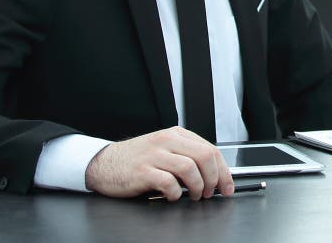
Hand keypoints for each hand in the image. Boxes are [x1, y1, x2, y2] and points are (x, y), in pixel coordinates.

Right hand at [84, 126, 233, 201]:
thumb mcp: (164, 149)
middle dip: (213, 179)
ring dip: (197, 187)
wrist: (105, 163)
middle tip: (208, 193)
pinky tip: (172, 196)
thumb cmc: (136, 160)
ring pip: (190, 168)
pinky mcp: (143, 171)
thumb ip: (186, 156)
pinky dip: (175, 193)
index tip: (226, 187)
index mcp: (175, 134)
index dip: (223, 171)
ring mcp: (154, 155)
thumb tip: (213, 175)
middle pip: (204, 156)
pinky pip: (168, 182)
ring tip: (193, 196)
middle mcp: (167, 141)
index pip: (210, 149)